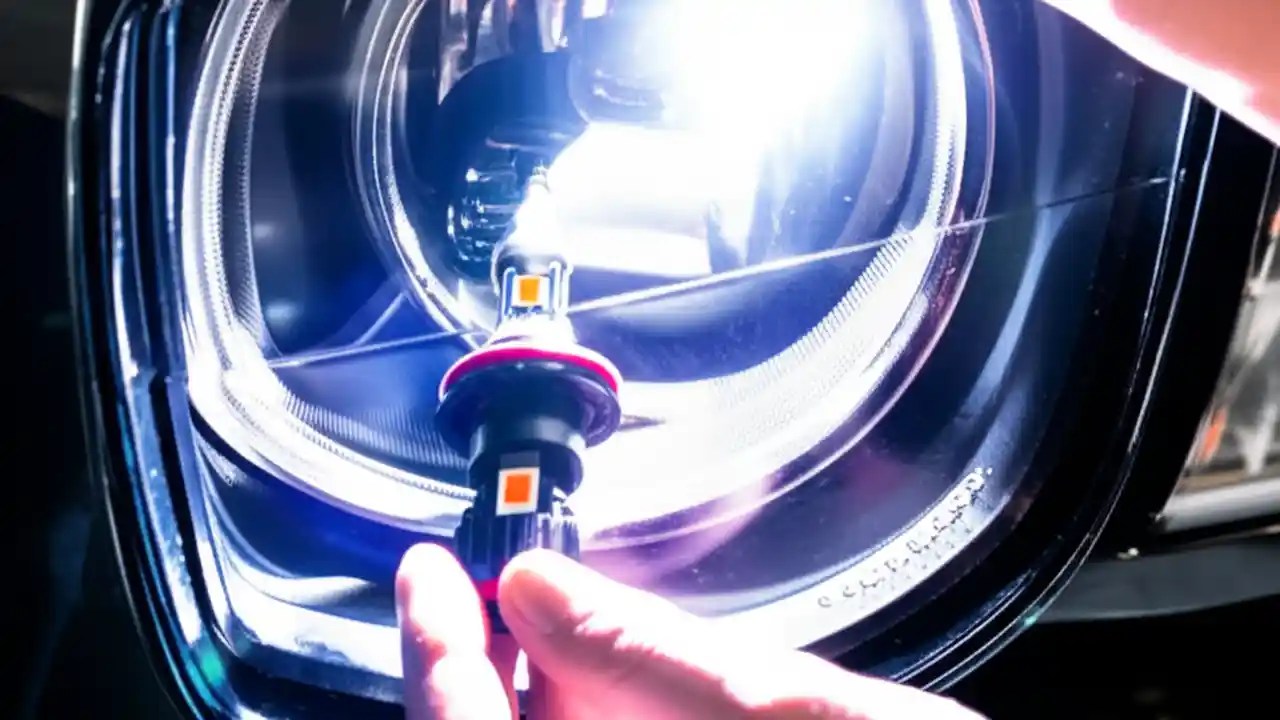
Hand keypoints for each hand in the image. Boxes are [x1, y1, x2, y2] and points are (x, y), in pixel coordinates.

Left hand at [396, 544, 983, 718]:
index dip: (436, 646)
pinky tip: (589, 674)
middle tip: (465, 577)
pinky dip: (571, 713)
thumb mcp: (783, 710)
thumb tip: (535, 582)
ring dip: (515, 689)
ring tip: (518, 607)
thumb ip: (646, 654)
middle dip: (466, 662)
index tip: (427, 569)